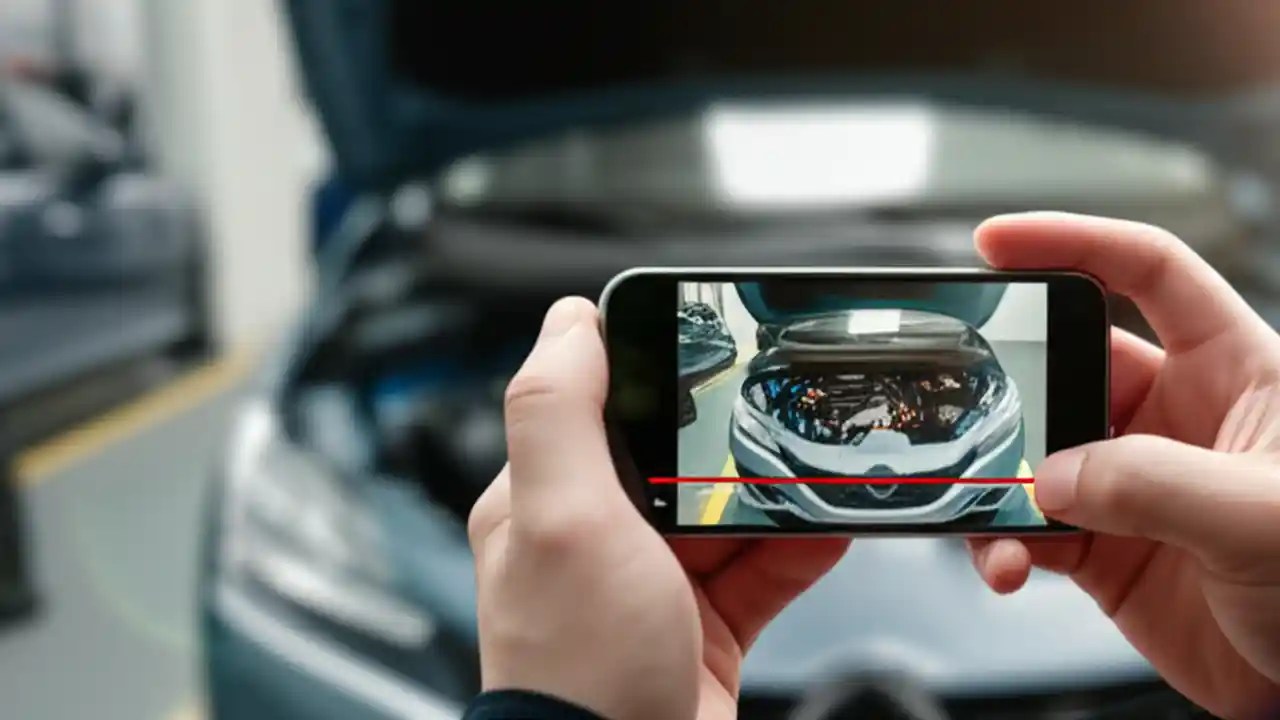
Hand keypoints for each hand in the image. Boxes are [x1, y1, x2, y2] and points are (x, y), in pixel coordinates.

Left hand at [467, 297, 848, 719]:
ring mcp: (650, 585)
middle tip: (784, 406)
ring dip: (774, 492)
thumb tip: (569, 318)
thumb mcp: (562, 518)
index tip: (714, 344)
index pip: (598, 404)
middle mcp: (593, 537)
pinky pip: (759, 571)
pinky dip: (796, 548)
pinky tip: (831, 526)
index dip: (655, 372)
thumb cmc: (580, 668)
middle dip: (730, 437)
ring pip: (725, 513)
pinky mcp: (700, 628)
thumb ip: (558, 413)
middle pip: (674, 457)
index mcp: (543, 498)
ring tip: (822, 462)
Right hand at [967, 213, 1279, 718]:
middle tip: (967, 401)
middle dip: (1011, 384)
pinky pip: (1028, 530)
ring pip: (1034, 453)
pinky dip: (1000, 543)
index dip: (1073, 242)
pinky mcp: (1105, 547)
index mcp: (1234, 371)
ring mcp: (1135, 484)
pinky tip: (1005, 563)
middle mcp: (1176, 418)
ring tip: (989, 509)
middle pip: (1067, 365)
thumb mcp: (1258, 515)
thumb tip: (1050, 476)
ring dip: (996, 480)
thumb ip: (1150, 482)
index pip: (1148, 273)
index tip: (996, 241)